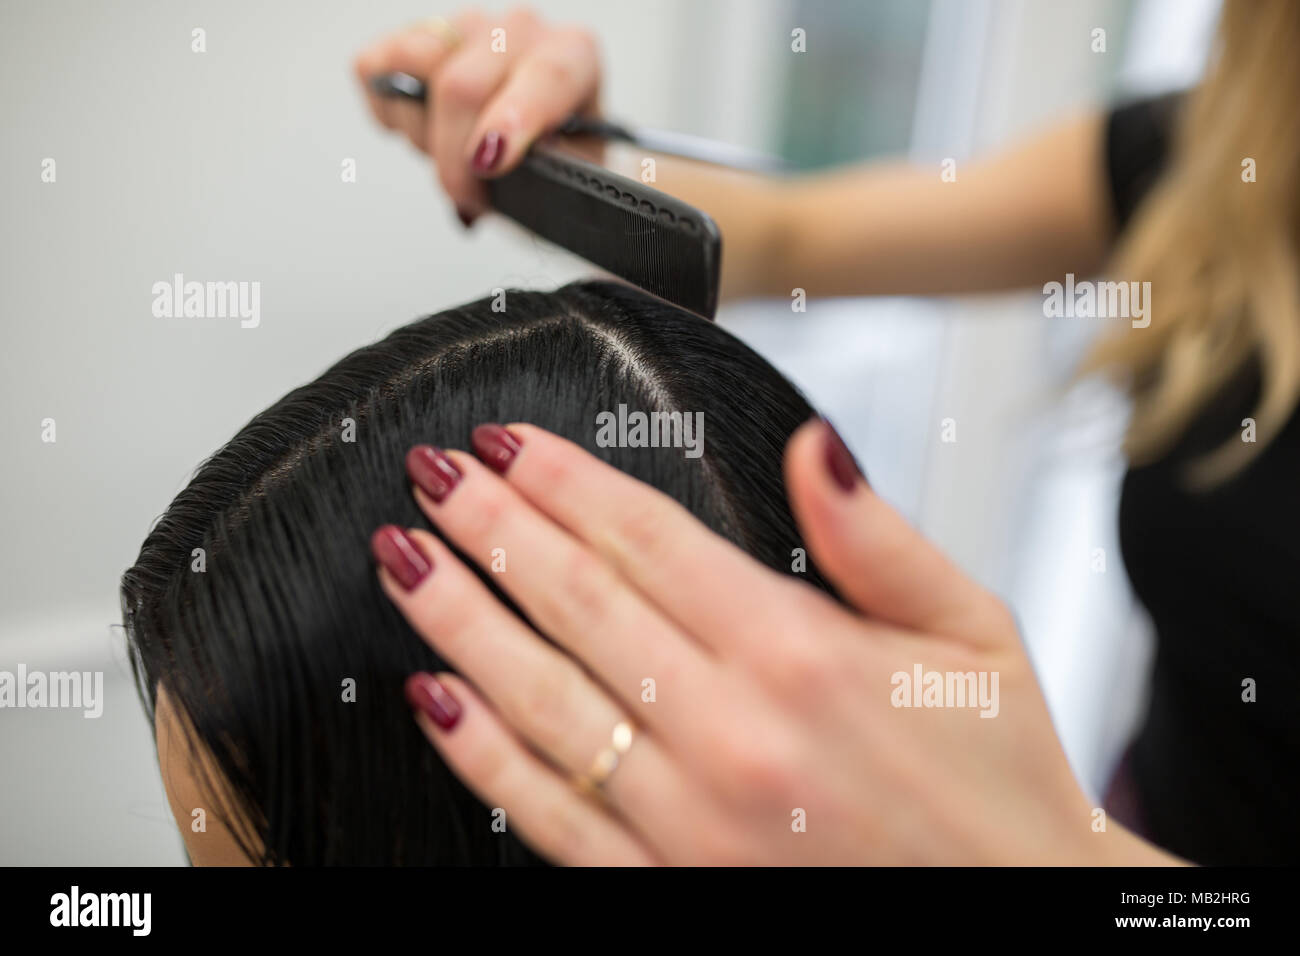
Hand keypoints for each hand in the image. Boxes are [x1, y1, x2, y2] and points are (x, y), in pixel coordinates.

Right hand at [353, 8, 601, 221]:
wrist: (539, 153)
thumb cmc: (556, 162)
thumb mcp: (571, 180)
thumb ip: (551, 171)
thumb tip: (500, 161)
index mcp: (572, 55)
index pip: (546, 75)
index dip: (511, 120)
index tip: (489, 162)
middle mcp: (520, 31)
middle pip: (464, 84)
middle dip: (454, 157)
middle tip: (466, 195)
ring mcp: (465, 28)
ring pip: (416, 63)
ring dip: (422, 130)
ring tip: (448, 154)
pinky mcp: (416, 37)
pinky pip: (377, 65)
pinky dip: (389, 110)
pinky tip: (422, 129)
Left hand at [372, 420, 1179, 864]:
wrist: (1018, 918)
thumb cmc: (998, 780)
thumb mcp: (971, 633)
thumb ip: (878, 538)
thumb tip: (814, 446)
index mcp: (802, 655)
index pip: (647, 539)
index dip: (564, 482)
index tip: (508, 444)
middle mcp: (733, 732)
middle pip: (577, 602)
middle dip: (491, 528)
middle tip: (433, 476)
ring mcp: (690, 818)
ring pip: (540, 698)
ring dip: (460, 620)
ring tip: (405, 561)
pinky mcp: (670, 884)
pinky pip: (548, 813)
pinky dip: (482, 753)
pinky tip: (432, 697)